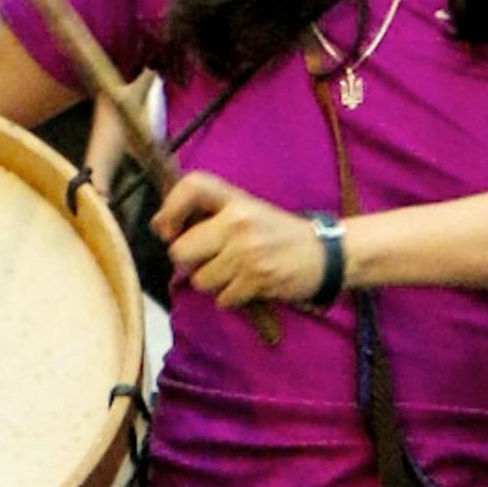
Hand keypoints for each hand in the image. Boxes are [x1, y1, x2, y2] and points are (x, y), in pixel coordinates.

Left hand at [154, 173, 324, 307]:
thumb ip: (210, 216)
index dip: (170, 209)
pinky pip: (223, 299)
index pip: (191, 187)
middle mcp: (239, 221)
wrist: (326, 255)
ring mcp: (248, 252)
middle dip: (190, 263)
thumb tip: (161, 228)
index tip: (168, 228)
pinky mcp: (258, 279)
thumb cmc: (279, 235)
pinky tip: (250, 285)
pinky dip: (232, 298)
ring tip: (236, 273)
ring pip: (200, 280)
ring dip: (213, 284)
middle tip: (210, 261)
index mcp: (235, 200)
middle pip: (181, 250)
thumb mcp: (248, 211)